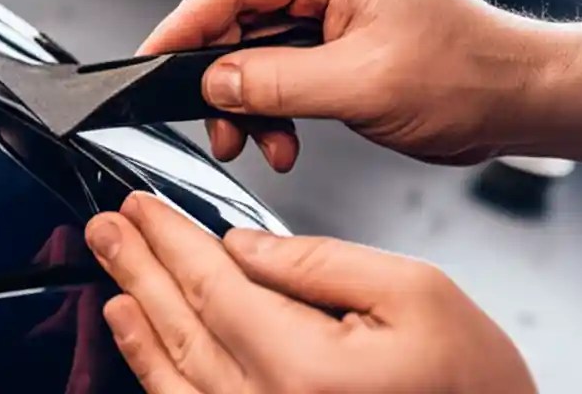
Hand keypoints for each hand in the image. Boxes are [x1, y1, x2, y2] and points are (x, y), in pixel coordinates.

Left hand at [86, 192, 535, 393]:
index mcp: (304, 367)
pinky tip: (133, 332)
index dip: (169, 239)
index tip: (140, 206)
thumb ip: (319, 263)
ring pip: (172, 368)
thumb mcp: (418, 294)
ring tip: (110, 268)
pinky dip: (152, 368)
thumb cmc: (476, 389)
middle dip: (137, 266)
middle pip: (179, 323)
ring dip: (135, 310)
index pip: (211, 286)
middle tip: (105, 227)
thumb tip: (243, 245)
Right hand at [139, 0, 556, 168]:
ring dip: (249, 102)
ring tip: (257, 143)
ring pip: (253, 50)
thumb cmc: (469, 75)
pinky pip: (279, 69)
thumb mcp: (362, 85)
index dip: (185, 22)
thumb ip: (277, 83)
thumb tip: (213, 82)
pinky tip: (282, 141)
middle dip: (223, 78)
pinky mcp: (334, 38)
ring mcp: (331, 3)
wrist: (521, 101)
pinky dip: (273, 108)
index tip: (151, 57)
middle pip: (238, 18)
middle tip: (216, 125)